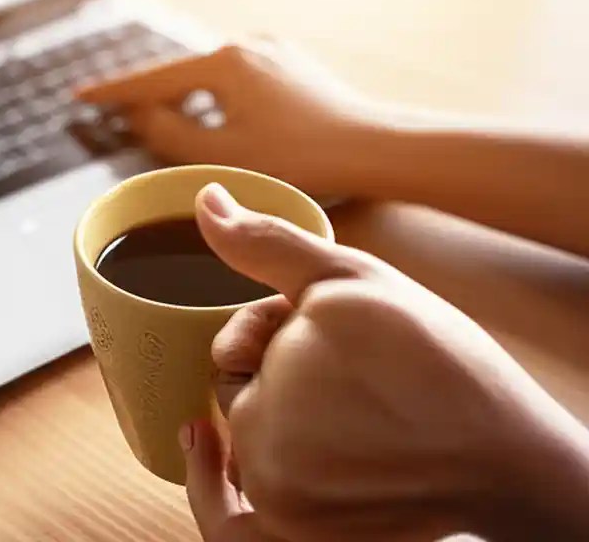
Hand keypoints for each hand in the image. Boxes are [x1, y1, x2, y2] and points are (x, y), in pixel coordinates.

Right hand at [78, 41, 382, 194]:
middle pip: (181, 74)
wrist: (377, 149)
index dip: (112, 92)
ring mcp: (274, 52)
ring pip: (210, 78)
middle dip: (152, 99)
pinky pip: (237, 81)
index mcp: (225, 62)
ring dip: (188, 102)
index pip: (152, 79)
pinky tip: (219, 124)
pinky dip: (217, 100)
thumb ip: (169, 134)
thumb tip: (138, 116)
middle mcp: (247, 45)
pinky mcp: (293, 67)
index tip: (78, 95)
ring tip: (169, 128)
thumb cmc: (303, 158)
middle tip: (121, 122)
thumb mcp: (222, 156)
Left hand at [180, 183, 588, 541]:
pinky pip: (259, 497)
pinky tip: (344, 453)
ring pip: (256, 443)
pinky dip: (285, 474)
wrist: (505, 458)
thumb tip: (204, 200)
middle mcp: (260, 441)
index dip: (276, 331)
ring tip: (363, 413)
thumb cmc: (436, 363)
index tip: (332, 335)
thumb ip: (267, 243)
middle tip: (355, 375)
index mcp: (264, 376)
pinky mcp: (296, 532)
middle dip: (281, 376)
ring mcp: (276, 494)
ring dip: (289, 422)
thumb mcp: (351, 279)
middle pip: (241, 397)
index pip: (234, 348)